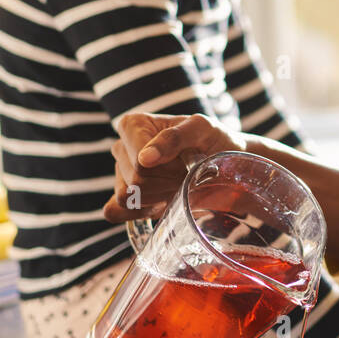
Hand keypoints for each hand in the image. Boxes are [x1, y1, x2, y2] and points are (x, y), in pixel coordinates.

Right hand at [103, 112, 243, 223]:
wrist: (223, 164)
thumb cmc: (212, 141)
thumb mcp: (203, 129)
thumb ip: (175, 138)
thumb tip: (144, 158)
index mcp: (133, 125)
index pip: (139, 163)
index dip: (167, 170)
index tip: (187, 162)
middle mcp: (121, 148)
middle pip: (134, 181)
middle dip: (166, 183)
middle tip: (185, 174)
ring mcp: (119, 174)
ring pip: (127, 198)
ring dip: (159, 197)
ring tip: (176, 183)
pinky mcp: (123, 199)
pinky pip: (115, 212)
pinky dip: (142, 212)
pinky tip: (161, 201)